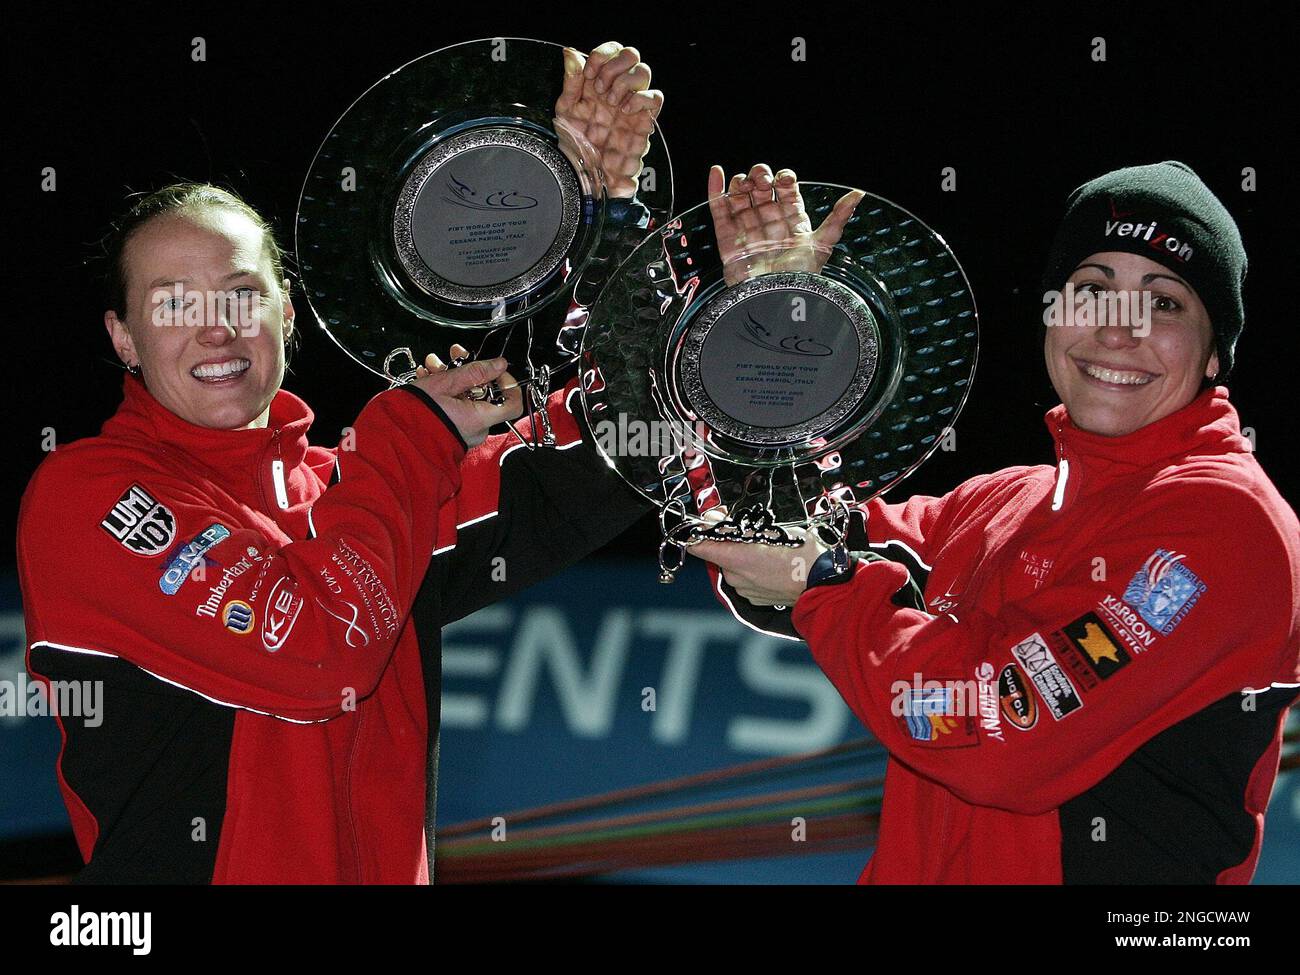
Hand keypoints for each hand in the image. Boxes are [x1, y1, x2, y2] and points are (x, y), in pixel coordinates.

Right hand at [412, 344, 521, 447]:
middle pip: (484, 394)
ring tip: (431, 366)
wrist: (392, 436)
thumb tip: (499, 365)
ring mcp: (465, 432)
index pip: (513, 403)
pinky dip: (446, 392)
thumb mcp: (445, 383)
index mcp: (480, 418)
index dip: (508, 383)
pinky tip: (428, 379)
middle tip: (453, 355)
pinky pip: (457, 408)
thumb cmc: (415, 413)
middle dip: (467, 371)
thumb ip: (475, 372)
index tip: (495, 369)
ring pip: (467, 398)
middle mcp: (476, 429)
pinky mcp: (452, 431)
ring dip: (451, 378)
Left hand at [555, 42, 662, 198]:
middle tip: (600, 89)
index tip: (589, 75)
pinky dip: (641, 98)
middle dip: (614, 66)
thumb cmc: (575, 146)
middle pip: (631, 55)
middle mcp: (617, 90)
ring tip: (612, 101)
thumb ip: (571, 81)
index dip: (602, 55)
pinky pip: (655, 99)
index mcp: (599, 83)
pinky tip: (625, 110)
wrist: (585, 176)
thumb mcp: (565, 111)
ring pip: (644, 72)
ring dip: (626, 81)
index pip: (611, 52)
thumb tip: (571, 52)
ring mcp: (632, 105)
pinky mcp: (643, 123)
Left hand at [687, 525, 829, 605]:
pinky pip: (745, 580)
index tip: (707, 522)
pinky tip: (772, 564)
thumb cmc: (803, 553)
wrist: (824, 583)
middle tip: (749, 530)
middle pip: (718, 554)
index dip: (698, 531)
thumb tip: (712, 519)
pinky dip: (753, 571)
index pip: (697, 546)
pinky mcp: (753, 599)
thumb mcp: (771, 530)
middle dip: (728, 541)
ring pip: (733, 567)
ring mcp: (744, 590)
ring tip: (767, 549)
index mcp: (736, 558)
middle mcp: (734, 577)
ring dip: (742, 556)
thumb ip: (736, 526)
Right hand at [706, 163, 864, 285]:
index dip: (784, 180)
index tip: (784, 180)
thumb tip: (858, 193)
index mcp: (792, 224)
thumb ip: (838, 217)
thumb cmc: (799, 276)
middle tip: (763, 180)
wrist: (773, 298)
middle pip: (762, 190)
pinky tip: (717, 172)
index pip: (787, 192)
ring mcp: (747, 231)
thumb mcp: (823, 244)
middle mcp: (769, 225)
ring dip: (742, 183)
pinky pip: (720, 212)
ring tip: (745, 182)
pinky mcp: (727, 241)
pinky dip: (716, 191)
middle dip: (761, 178)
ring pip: (741, 197)